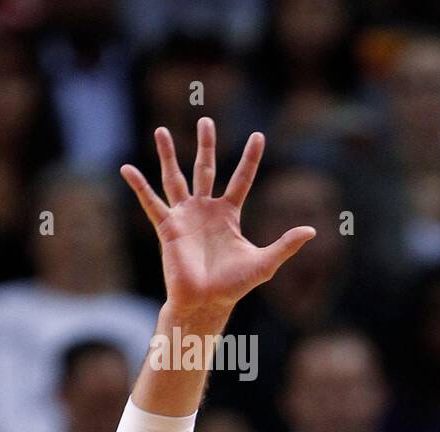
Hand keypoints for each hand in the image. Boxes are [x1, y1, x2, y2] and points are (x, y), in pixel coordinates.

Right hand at [120, 117, 314, 315]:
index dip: (250, 158)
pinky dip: (139, 186)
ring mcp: (185, 216)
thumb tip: (313, 230)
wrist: (207, 301)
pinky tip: (127, 168)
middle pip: (206, 169)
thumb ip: (286, 244)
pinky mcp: (168, 227)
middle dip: (206, 145)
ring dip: (168, 155)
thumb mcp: (265, 262)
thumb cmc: (235, 285)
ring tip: (160, 130)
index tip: (258, 135)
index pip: (241, 179)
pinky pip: (151, 202)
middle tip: (206, 120)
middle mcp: (206, 210)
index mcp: (229, 215)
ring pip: (175, 178)